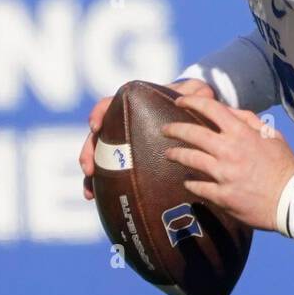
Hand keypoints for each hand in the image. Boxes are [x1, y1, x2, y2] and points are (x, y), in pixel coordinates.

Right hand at [78, 78, 214, 200]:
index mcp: (134, 104)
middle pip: (98, 137)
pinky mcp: (131, 161)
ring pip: (100, 158)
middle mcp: (123, 124)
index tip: (96, 126)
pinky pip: (113, 174)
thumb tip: (204, 96)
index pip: (109, 105)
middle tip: (89, 169)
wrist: (192, 114)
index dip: (99, 114)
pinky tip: (99, 201)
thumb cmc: (192, 101)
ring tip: (90, 193)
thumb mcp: (196, 93)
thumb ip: (197, 93)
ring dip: (92, 176)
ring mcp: (124, 143)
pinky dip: (104, 188)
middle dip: (89, 152)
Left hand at [161, 94, 293, 232]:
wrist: (291, 200)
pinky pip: (198, 186)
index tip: (180, 101)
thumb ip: (250, 121)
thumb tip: (229, 111)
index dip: (191, 101)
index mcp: (241, 133)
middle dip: (174, 128)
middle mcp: (229, 151)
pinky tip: (187, 181)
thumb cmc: (284, 166)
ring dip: (176, 154)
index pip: (210, 109)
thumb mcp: (272, 136)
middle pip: (192, 133)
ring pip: (190, 159)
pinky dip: (190, 182)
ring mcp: (223, 174)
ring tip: (169, 154)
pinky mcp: (221, 195)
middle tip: (165, 129)